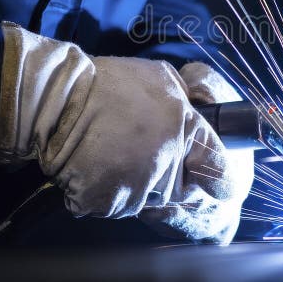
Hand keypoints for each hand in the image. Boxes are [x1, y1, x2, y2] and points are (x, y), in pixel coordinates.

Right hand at [0, 23, 252, 242]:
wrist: (59, 98)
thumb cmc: (110, 83)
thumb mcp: (163, 77)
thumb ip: (186, 99)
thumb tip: (198, 112)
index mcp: (184, 130)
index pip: (219, 168)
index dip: (222, 179)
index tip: (222, 185)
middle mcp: (165, 162)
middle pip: (179, 188)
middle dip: (166, 175)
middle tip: (140, 148)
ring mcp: (136, 185)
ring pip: (146, 198)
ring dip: (134, 183)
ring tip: (113, 151)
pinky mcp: (107, 201)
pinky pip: (115, 205)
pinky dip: (106, 191)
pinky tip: (96, 164)